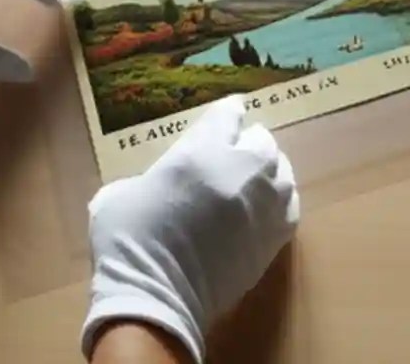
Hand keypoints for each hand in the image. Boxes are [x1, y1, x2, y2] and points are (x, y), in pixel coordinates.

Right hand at [82, 96, 299, 362]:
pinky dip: (281, 199)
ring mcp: (263, 204)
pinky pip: (290, 205)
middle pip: (261, 140)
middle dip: (249, 141)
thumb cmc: (129, 242)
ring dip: (268, 168)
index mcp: (200, 150)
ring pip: (281, 170)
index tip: (230, 112)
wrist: (157, 297)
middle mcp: (240, 169)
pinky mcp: (275, 237)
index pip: (226, 116)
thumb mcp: (119, 194)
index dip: (228, 113)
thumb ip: (145, 179)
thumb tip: (152, 188)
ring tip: (257, 175)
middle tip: (239, 149)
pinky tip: (270, 204)